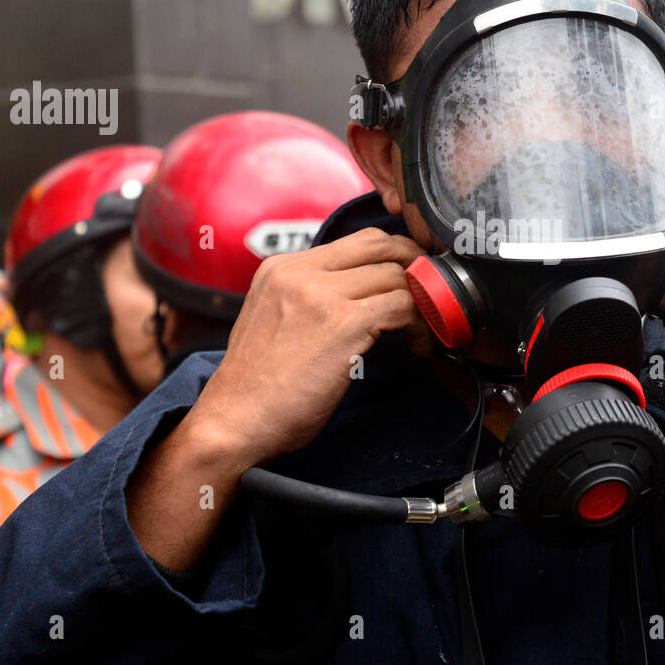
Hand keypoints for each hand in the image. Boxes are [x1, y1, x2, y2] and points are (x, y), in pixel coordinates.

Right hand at [127, 227, 429, 570]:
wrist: (234, 423)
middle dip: (416, 267)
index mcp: (281, 268)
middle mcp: (300, 272)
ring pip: (396, 276)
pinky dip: (419, 325)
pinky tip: (415, 347)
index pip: (357, 241)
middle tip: (430, 296)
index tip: (411, 282)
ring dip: (421, 303)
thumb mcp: (272, 321)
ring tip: (419, 333)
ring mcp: (321, 294)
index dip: (395, 258)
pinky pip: (402, 306)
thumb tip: (360, 297)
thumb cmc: (257, 389)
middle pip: (381, 245)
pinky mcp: (342, 322)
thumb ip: (308, 299)